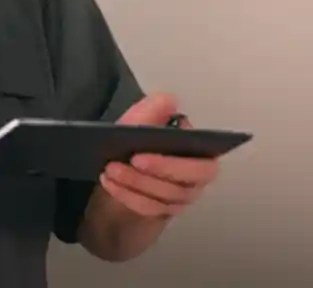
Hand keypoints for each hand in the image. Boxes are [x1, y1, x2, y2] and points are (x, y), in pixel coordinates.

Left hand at [98, 93, 219, 218]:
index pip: (202, 164)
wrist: (119, 171)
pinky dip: (127, 194)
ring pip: (164, 197)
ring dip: (135, 182)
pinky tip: (109, 182)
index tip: (146, 153)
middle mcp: (195, 180)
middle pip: (185, 184)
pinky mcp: (162, 213)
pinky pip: (148, 208)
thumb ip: (154, 109)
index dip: (175, 163)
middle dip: (158, 171)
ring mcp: (179, 199)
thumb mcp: (138, 122)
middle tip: (132, 159)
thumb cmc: (135, 143)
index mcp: (198, 153)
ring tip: (111, 168)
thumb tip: (170, 100)